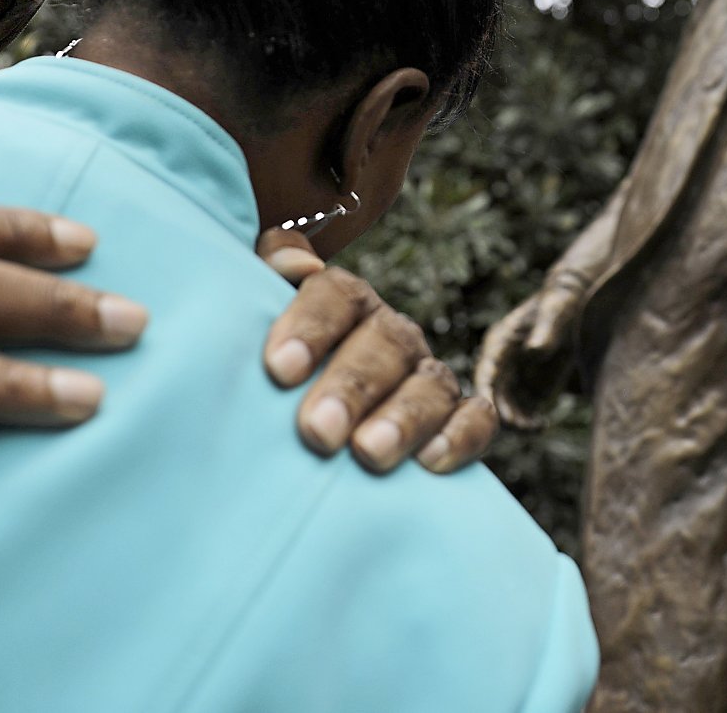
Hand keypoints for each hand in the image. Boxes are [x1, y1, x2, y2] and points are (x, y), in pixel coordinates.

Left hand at [257, 230, 497, 474]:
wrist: (304, 422)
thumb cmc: (273, 373)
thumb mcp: (251, 323)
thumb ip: (262, 280)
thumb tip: (294, 263)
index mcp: (346, 303)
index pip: (337, 295)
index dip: (311, 325)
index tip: (280, 369)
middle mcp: (392, 334)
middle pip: (384, 343)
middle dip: (352, 386)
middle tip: (318, 430)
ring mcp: (427, 376)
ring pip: (430, 383)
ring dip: (403, 417)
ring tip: (369, 453)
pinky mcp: (457, 419)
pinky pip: (475, 419)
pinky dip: (461, 435)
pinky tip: (431, 463)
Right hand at [474, 278, 582, 430]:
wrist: (581, 303)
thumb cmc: (565, 300)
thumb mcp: (557, 309)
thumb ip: (546, 330)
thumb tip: (534, 351)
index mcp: (500, 342)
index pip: (486, 372)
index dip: (485, 394)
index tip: (491, 414)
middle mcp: (503, 364)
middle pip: (493, 397)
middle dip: (503, 416)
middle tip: (523, 427)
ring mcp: (518, 380)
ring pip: (507, 410)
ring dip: (516, 423)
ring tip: (537, 426)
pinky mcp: (533, 390)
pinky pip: (524, 413)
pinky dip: (529, 424)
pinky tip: (543, 424)